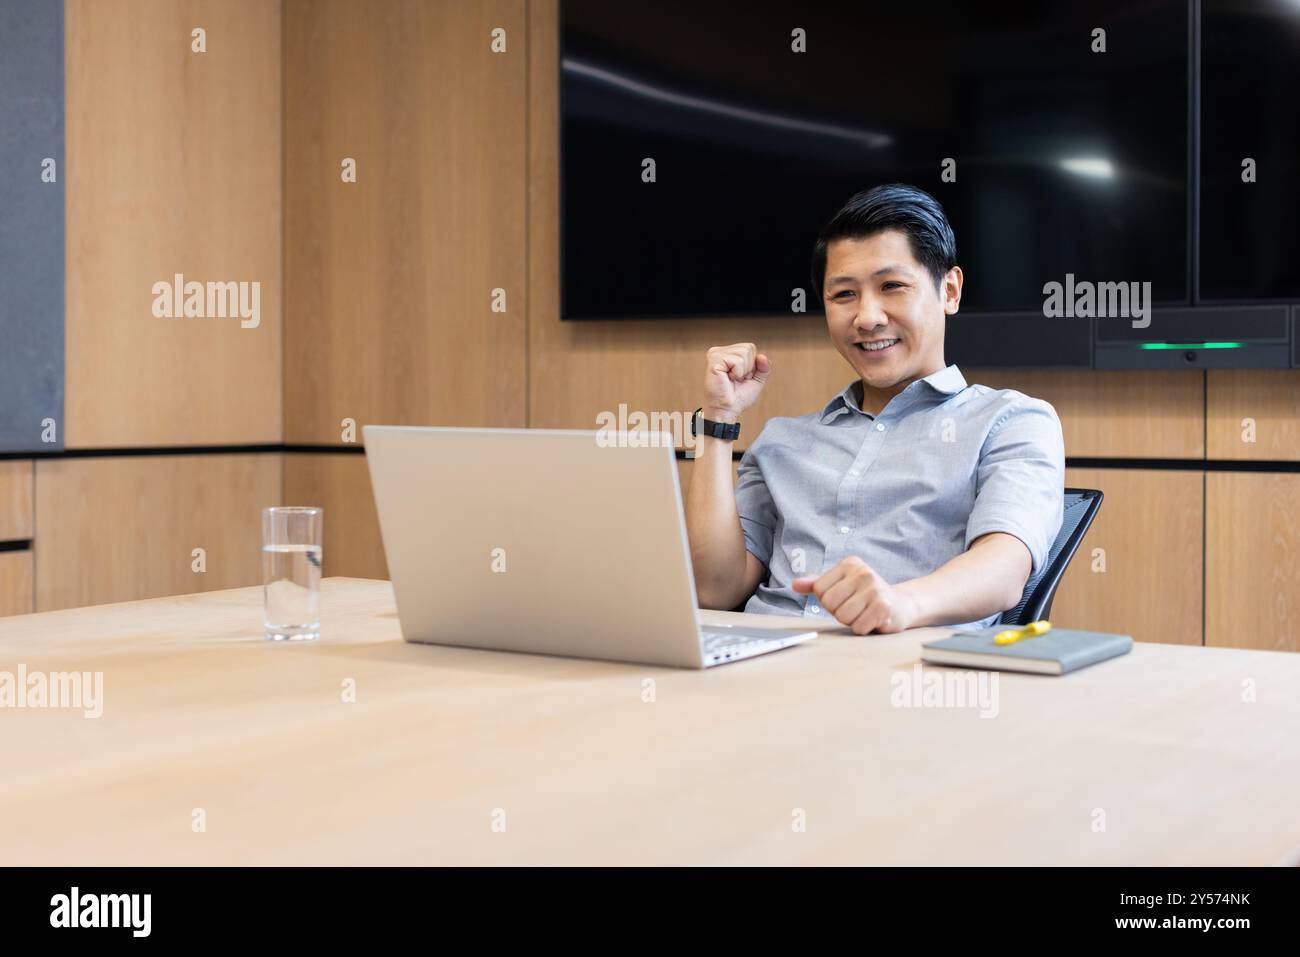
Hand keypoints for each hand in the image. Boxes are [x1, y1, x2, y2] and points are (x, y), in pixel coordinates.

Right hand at [702, 343, 770, 422]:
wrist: (727, 410)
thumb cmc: (738, 397)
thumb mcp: (757, 380)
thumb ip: (764, 367)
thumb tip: (762, 356)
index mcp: (728, 353)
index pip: (750, 347)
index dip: (752, 365)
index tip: (741, 377)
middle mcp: (720, 351)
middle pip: (748, 348)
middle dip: (748, 367)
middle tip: (736, 379)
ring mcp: (716, 354)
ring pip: (744, 353)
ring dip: (742, 371)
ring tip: (731, 379)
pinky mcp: (714, 360)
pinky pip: (737, 361)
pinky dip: (737, 373)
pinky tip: (728, 379)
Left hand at [792, 557, 919, 634]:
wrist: (899, 605)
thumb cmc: (863, 596)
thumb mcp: (840, 584)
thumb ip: (816, 584)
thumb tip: (794, 585)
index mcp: (849, 563)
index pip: (819, 589)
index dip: (827, 600)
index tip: (845, 597)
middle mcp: (863, 572)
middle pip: (829, 604)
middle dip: (838, 611)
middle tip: (855, 607)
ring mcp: (875, 589)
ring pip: (842, 617)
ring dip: (851, 621)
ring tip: (863, 613)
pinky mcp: (883, 607)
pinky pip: (858, 627)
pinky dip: (863, 628)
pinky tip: (872, 620)